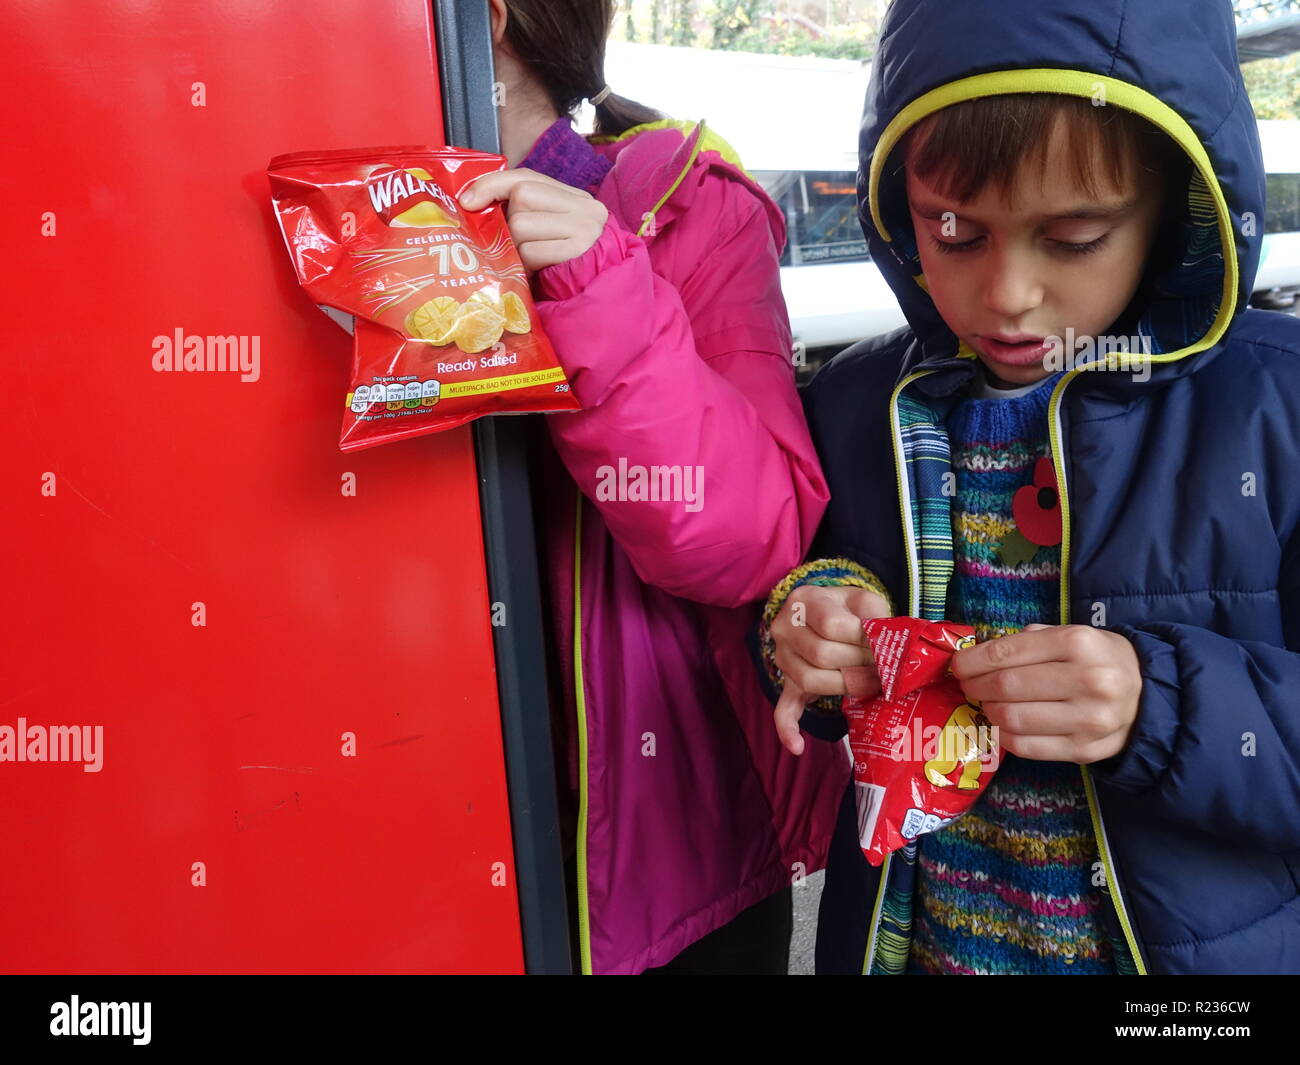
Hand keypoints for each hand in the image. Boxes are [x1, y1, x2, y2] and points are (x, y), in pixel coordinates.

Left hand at [456, 168, 607, 274]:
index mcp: (576, 197)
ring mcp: (585, 228)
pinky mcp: (579, 251)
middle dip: (508, 223)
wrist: (597, 297)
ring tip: (527, 263)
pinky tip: (535, 273)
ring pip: (521, 224)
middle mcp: (585, 206)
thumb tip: (471, 201)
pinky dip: (525, 265)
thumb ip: (524, 212)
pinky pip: (531, 251)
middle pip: (522, 196)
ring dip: (515, 248)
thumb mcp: (547, 233)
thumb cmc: (563, 269)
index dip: (492, 184)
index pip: (526, 177)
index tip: (467, 201)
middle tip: (514, 247)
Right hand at [771, 585, 890, 755]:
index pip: (831, 626)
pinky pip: (783, 709)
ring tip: (867, 685)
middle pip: (821, 655)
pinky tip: (798, 747)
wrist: (826, 612)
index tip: (881, 645)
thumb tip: (888, 649)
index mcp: (805, 600)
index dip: (861, 640)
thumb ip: (875, 618)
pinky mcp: (786, 683)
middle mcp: (784, 627)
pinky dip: (788, 729)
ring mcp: (782, 657)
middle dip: (857, 664)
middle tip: (880, 667)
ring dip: (844, 687)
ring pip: (809, 680)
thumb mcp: (864, 600)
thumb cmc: (850, 609)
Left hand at [950, 623, 1141, 763]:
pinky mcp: (1084, 750)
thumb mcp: (1073, 635)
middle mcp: (1087, 680)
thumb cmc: (1099, 660)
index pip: (1007, 653)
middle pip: (1006, 687)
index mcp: (1078, 643)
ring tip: (988, 703)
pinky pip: (1026, 747)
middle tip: (968, 685)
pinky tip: (1004, 724)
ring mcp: (1088, 720)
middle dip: (976, 686)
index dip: (973, 661)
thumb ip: (1029, 641)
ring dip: (989, 711)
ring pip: (1012, 718)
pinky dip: (1004, 735)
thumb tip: (979, 655)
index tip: (958, 665)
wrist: (1151, 697)